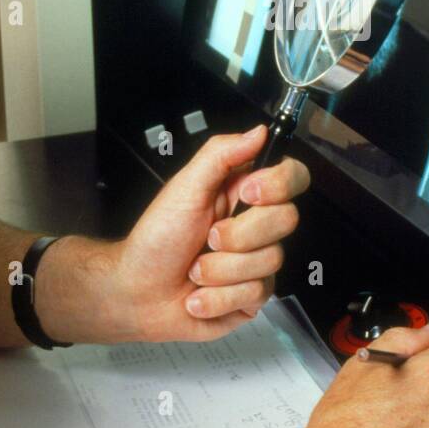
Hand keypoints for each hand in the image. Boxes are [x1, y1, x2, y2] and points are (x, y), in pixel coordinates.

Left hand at [107, 124, 309, 342]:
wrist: (137, 294)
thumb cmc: (155, 241)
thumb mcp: (184, 188)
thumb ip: (221, 155)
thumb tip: (258, 131)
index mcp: (243, 192)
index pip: (292, 176)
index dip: (279, 184)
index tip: (248, 193)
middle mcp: (256, 225)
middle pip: (287, 219)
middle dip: (238, 234)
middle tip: (207, 237)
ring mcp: (257, 262)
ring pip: (270, 260)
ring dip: (220, 269)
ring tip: (195, 270)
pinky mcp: (253, 296)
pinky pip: (256, 293)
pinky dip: (217, 296)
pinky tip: (199, 295)